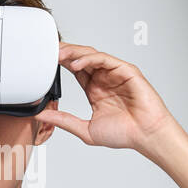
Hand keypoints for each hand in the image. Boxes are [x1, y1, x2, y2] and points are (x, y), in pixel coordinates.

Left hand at [36, 42, 179, 151]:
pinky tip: (76, 64)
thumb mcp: (85, 129)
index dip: (60, 64)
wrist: (146, 136)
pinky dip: (90, 59)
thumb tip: (42, 117)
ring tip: (59, 55)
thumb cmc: (124, 134)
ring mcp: (115, 73)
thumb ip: (63, 121)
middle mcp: (105, 79)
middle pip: (81, 58)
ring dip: (74, 53)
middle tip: (48, 52)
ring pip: (91, 55)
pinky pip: (105, 59)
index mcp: (95, 90)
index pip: (75, 70)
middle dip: (64, 53)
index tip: (44, 61)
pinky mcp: (126, 71)